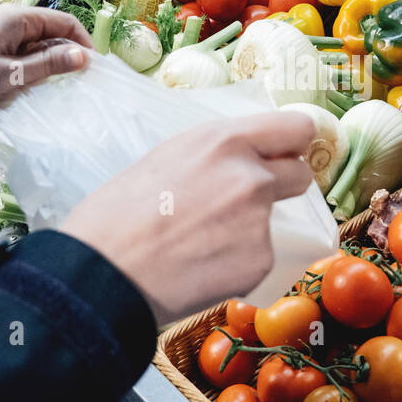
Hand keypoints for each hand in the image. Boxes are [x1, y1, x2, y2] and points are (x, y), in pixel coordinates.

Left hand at [0, 6, 91, 120]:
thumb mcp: (8, 76)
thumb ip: (47, 66)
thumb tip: (84, 57)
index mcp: (17, 19)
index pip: (65, 22)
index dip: (84, 44)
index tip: (94, 72)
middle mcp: (10, 23)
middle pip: (52, 36)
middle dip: (67, 60)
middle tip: (78, 89)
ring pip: (37, 52)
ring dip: (47, 72)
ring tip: (55, 96)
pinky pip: (20, 62)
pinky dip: (29, 77)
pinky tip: (30, 96)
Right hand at [59, 113, 315, 324]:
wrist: (102, 274)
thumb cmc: (116, 215)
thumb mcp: (168, 157)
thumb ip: (216, 156)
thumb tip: (244, 160)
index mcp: (225, 141)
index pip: (297, 127)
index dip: (293, 143)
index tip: (287, 154)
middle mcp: (252, 176)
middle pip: (300, 175)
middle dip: (280, 187)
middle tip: (242, 204)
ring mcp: (259, 221)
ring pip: (273, 222)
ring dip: (249, 231)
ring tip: (200, 244)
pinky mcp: (259, 261)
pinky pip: (259, 258)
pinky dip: (237, 265)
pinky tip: (200, 268)